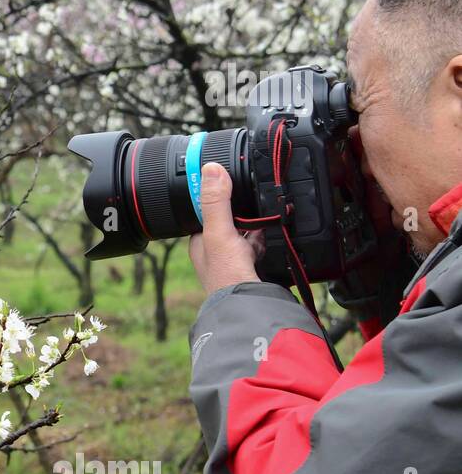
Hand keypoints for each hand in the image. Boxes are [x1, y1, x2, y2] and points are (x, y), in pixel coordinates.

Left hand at [188, 161, 263, 293]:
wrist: (251, 305)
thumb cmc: (226, 275)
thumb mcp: (219, 232)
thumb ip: (216, 202)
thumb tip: (210, 168)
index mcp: (199, 239)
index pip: (207, 207)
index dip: (219, 192)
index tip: (230, 176)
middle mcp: (214, 248)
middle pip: (230, 216)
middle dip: (243, 209)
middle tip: (254, 198)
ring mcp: (234, 257)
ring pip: (248, 229)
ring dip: (258, 222)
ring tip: (264, 218)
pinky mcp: (253, 264)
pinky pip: (262, 243)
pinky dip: (268, 237)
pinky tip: (274, 235)